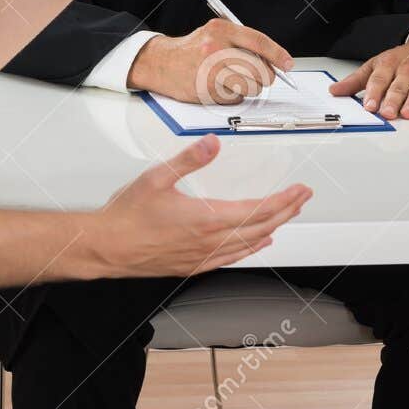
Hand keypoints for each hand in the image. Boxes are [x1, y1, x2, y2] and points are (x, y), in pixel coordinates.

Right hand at [94, 135, 311, 276]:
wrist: (106, 248)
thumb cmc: (126, 217)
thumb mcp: (157, 178)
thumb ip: (188, 159)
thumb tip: (212, 144)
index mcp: (206, 219)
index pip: (258, 209)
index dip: (283, 200)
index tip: (299, 190)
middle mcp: (209, 241)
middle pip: (260, 227)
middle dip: (286, 211)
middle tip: (302, 199)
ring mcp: (202, 256)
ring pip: (249, 244)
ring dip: (273, 229)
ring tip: (287, 217)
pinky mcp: (192, 265)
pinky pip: (231, 258)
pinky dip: (250, 249)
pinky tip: (256, 244)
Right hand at [129, 18, 295, 102]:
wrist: (161, 63)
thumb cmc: (193, 49)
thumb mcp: (216, 33)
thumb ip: (242, 41)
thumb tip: (273, 60)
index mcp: (221, 30)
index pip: (259, 42)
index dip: (278, 54)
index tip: (287, 64)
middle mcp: (216, 49)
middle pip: (259, 69)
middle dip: (265, 77)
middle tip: (261, 76)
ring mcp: (210, 71)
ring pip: (250, 86)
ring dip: (250, 87)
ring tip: (235, 80)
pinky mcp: (206, 91)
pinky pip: (235, 98)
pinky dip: (234, 96)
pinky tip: (220, 87)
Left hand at [330, 31, 408, 119]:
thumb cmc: (406, 58)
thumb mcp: (379, 63)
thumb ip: (357, 80)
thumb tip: (335, 91)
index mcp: (391, 63)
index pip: (380, 78)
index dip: (374, 93)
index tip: (369, 106)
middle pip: (399, 86)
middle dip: (393, 100)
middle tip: (387, 113)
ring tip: (408, 113)